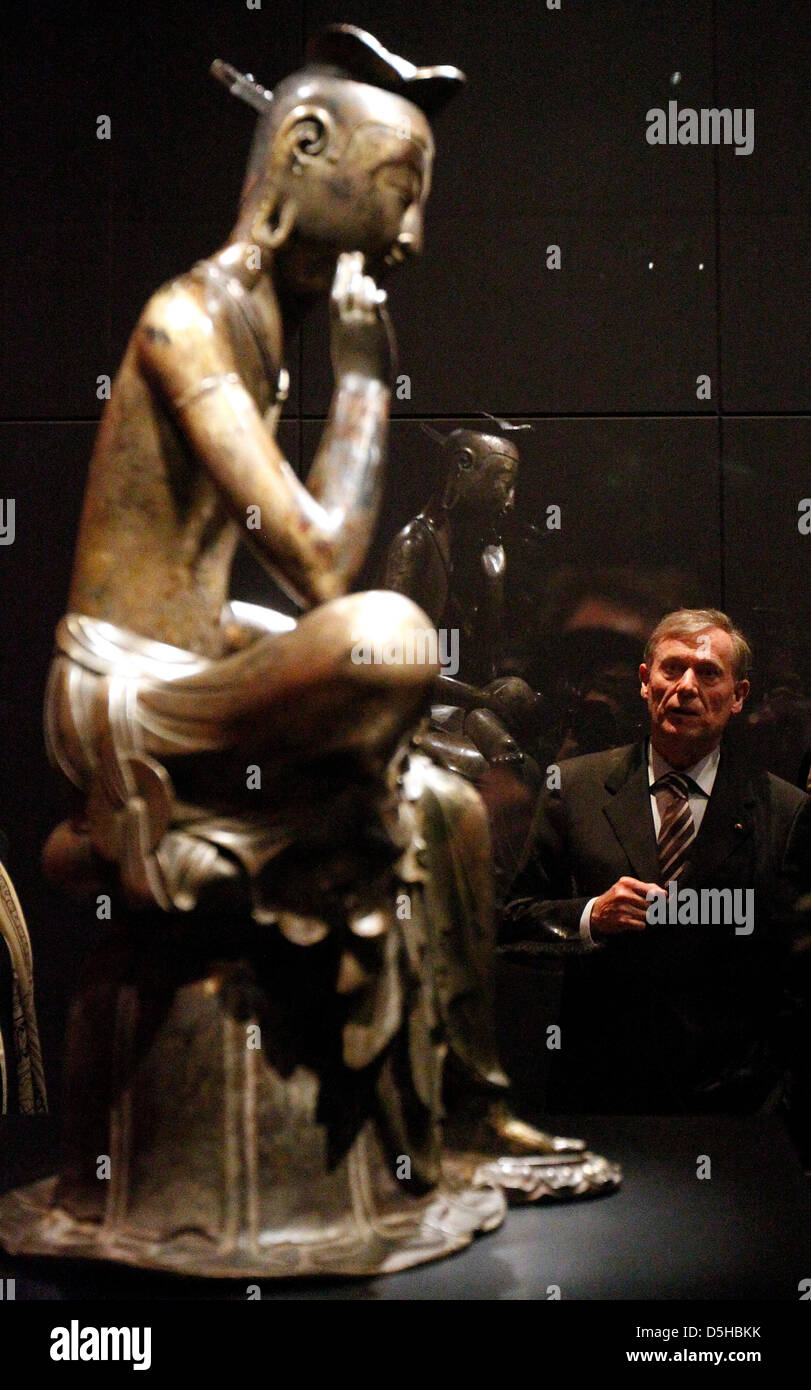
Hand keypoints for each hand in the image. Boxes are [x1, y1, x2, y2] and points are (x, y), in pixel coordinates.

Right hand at [330, 251, 395, 385]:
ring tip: (365, 271)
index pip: (336, 297)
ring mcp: (361, 324)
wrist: (361, 386)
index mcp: (337, 328)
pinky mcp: (376, 329)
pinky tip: (376, 290)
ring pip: (361, 295)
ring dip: (363, 281)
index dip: (339, 278)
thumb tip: (352, 324)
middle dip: (349, 271)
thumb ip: (349, 332)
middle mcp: (347, 323)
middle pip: (347, 290)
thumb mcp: (345, 350)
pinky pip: (375, 306)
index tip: (341, 265)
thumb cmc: (353, 375)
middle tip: (353, 256)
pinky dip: (375, 295)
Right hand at [590, 875, 664, 934]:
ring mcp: (622, 908)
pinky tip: (630, 921)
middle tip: (638, 908)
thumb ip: (645, 887)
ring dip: (642, 917)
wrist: (596, 912)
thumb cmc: (615, 898)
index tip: (663, 899)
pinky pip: (641, 925)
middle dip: (648, 908)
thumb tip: (664, 893)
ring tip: (632, 914)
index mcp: (626, 883)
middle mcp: (624, 894)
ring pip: (647, 915)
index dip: (660, 896)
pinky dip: (638, 925)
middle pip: (650, 905)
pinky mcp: (622, 921)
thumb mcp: (626, 887)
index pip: (651, 890)